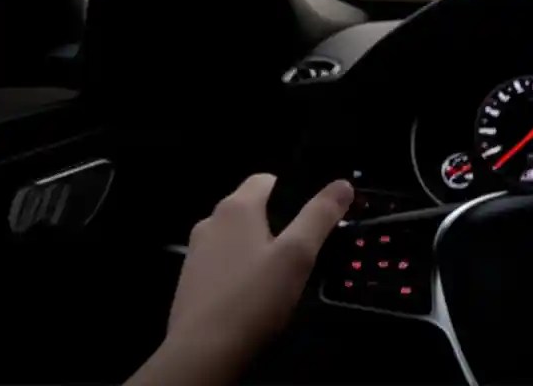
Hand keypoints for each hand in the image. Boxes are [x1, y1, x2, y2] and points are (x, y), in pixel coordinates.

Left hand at [127, 174, 352, 385]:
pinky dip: (240, 271)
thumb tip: (342, 184)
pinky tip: (254, 296)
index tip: (312, 218)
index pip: (266, 179)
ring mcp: (196, 253)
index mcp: (236, 208)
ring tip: (280, 277)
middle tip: (302, 252)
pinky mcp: (190, 281)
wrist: (202, 352)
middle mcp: (210, 222)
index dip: (293, 192)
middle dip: (278, 224)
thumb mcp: (297, 255)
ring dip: (258, 249)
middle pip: (252, 209)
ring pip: (237, 238)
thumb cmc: (253, 298)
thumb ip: (320, 215)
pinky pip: (223, 263)